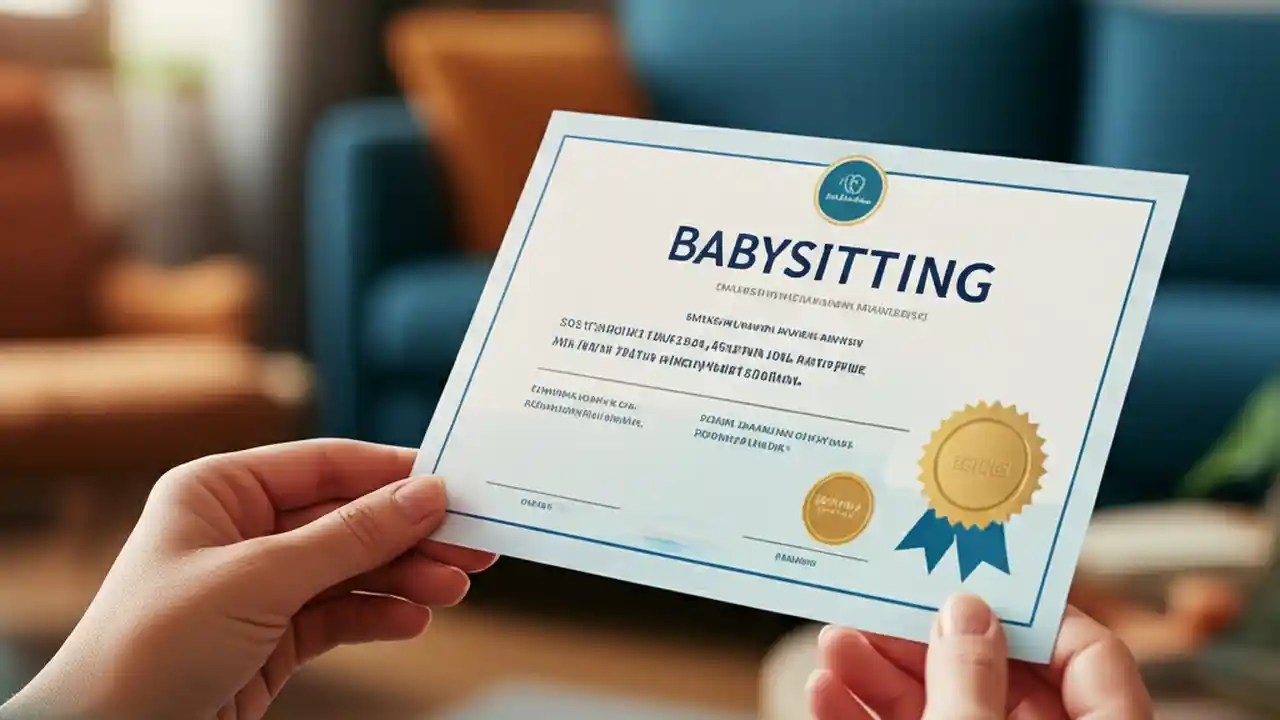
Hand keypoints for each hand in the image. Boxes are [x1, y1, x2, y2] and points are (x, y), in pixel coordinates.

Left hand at [3, 440, 495, 719]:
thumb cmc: (149, 648)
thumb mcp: (257, 579)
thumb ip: (349, 537)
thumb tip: (426, 494)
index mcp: (219, 490)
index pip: (326, 465)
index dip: (394, 474)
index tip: (457, 485)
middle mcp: (241, 531)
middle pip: (349, 519)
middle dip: (411, 533)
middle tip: (475, 542)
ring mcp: (258, 586)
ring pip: (352, 569)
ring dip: (405, 577)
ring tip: (455, 588)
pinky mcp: (271, 638)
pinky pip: (340, 615)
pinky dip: (379, 617)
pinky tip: (414, 620)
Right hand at [807, 595, 1151, 719]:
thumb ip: (970, 678)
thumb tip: (965, 608)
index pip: (1087, 652)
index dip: (1028, 607)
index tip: (964, 574)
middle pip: (994, 673)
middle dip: (923, 637)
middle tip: (872, 602)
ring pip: (940, 705)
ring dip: (879, 673)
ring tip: (833, 643)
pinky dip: (862, 716)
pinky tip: (825, 692)